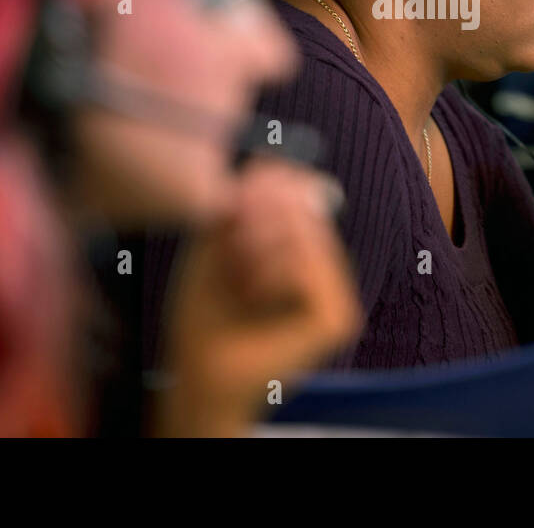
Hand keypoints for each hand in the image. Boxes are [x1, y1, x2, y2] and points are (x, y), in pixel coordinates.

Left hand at [155, 157, 362, 436]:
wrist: (196, 370)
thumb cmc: (204, 315)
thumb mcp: (216, 244)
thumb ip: (243, 204)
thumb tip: (273, 164)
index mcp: (305, 253)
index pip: (306, 196)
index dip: (279, 184)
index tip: (242, 189)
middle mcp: (327, 272)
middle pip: (308, 209)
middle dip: (261, 217)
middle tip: (230, 246)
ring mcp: (336, 297)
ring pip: (309, 236)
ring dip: (261, 248)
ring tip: (237, 278)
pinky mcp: (337, 319)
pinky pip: (312, 268)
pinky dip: (275, 272)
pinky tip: (253, 294)